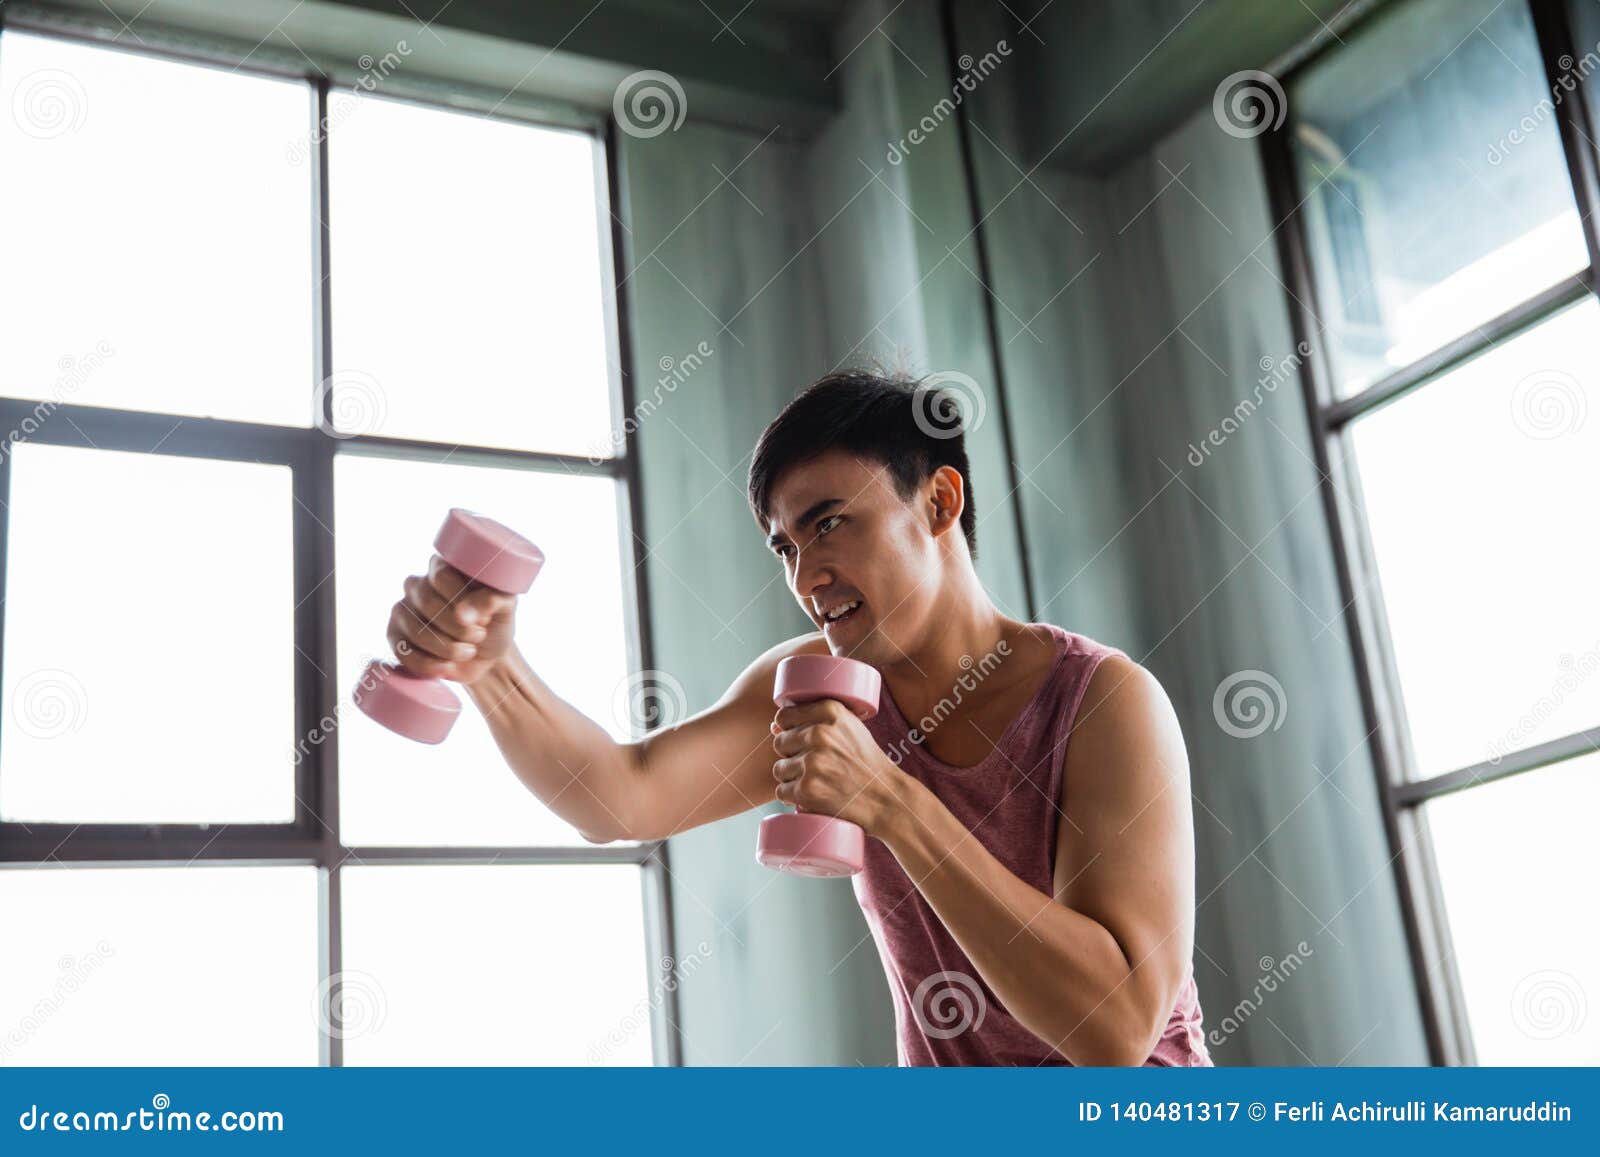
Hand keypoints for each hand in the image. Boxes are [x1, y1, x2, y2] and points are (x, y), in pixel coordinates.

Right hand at [386, 554, 517, 684]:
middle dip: (458, 628)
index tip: (482, 618)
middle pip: (428, 603)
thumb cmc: (495, 623)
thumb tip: (463, 614)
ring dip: (447, 648)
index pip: (441, 576)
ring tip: (468, 651)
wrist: (485, 657)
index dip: (461, 600)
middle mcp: (417, 585)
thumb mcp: (506, 608)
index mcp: (442, 568)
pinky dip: (429, 665)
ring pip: (415, 630)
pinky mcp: (395, 638)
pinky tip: (447, 666)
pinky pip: (403, 653)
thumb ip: (493, 600)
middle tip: (479, 636)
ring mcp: (402, 611)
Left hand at [770, 700, 909, 837]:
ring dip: (791, 778)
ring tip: (815, 782)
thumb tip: (774, 725)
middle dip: (791, 755)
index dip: (788, 730)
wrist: (887, 798)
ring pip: (779, 768)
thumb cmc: (868, 763)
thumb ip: (819, 720)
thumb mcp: (851, 728)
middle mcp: (820, 733)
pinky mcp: (807, 789)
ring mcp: (812, 762)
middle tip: (814, 766)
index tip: (800, 741)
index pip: (783, 717)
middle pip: (780, 743)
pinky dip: (793, 797)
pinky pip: (782, 791)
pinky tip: (810, 796)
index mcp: (830, 711)